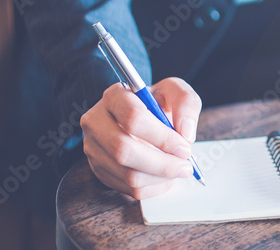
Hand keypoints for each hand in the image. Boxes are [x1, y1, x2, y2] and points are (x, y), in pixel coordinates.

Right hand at [80, 77, 201, 199]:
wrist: (142, 116)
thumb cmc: (157, 103)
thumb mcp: (175, 91)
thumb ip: (186, 103)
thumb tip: (186, 133)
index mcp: (114, 96)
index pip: (133, 118)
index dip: (162, 137)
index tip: (185, 147)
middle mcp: (96, 121)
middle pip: (124, 151)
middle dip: (162, 164)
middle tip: (186, 166)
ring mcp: (93, 148)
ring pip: (126, 174)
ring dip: (160, 178)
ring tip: (179, 170)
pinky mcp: (99, 169)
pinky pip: (127, 188)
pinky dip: (153, 187)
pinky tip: (165, 177)